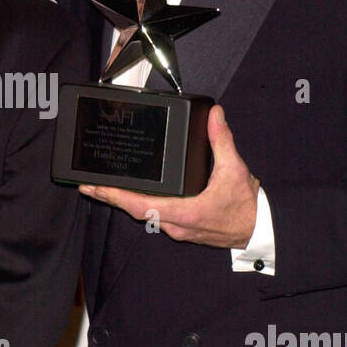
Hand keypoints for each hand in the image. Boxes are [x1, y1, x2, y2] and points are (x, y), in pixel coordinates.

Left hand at [80, 104, 259, 248]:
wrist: (258, 230)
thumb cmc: (247, 206)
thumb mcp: (235, 169)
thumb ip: (221, 140)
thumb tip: (215, 116)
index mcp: (185, 212)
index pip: (141, 205)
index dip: (116, 196)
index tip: (96, 188)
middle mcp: (176, 225)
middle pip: (134, 210)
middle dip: (110, 197)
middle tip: (88, 186)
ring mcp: (178, 229)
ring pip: (142, 214)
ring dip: (122, 202)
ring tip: (102, 189)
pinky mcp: (182, 228)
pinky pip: (153, 216)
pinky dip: (138, 204)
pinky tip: (130, 195)